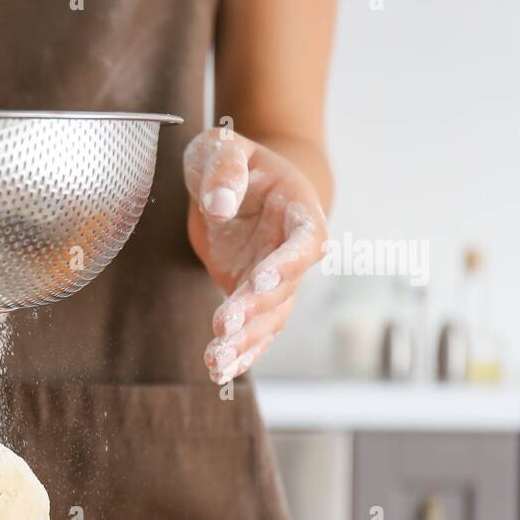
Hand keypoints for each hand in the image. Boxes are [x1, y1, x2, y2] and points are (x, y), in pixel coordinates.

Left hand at [183, 127, 327, 384]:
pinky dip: (240, 352)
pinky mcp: (250, 295)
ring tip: (215, 362)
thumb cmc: (231, 159)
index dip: (287, 263)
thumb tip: (221, 204)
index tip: (260, 279)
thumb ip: (224, 168)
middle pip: (284, 288)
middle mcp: (291, 250)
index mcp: (296, 210)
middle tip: (222, 328)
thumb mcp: (221, 147)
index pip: (305, 240)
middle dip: (254, 310)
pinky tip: (220, 372)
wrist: (235, 181)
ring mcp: (273, 277)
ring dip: (245, 342)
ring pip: (269, 318)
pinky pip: (253, 330)